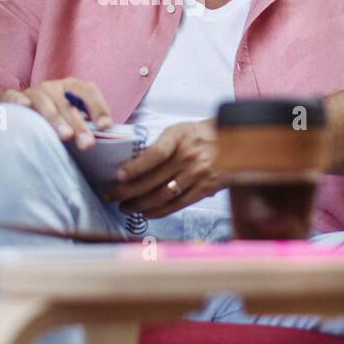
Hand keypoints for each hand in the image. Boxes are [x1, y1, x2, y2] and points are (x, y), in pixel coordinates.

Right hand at [0, 78, 111, 149]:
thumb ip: (84, 126)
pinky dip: (19, 100)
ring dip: (55, 118)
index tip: (106, 126)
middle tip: (87, 144)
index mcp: (70, 88)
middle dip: (79, 124)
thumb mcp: (68, 120)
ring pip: (44, 102)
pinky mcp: (9, 98)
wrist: (11, 114)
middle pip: (67, 103)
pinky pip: (13, 96)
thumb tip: (106, 140)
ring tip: (65, 136)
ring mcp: (31, 92)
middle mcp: (52, 87)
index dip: (98, 107)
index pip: (88, 91)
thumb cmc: (48, 121)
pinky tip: (25, 107)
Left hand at [103, 120, 220, 218]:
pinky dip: (158, 211)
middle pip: (152, 179)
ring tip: (124, 207)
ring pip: (162, 195)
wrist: (234, 141)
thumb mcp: (179, 131)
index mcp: (178, 137)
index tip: (118, 176)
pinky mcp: (205, 189)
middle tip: (110, 196)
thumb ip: (159, 146)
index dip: (135, 167)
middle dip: (126, 191)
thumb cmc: (199, 135)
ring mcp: (197, 174)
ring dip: (139, 204)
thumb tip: (132, 165)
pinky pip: (177, 204)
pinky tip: (145, 213)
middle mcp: (188, 156)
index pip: (154, 154)